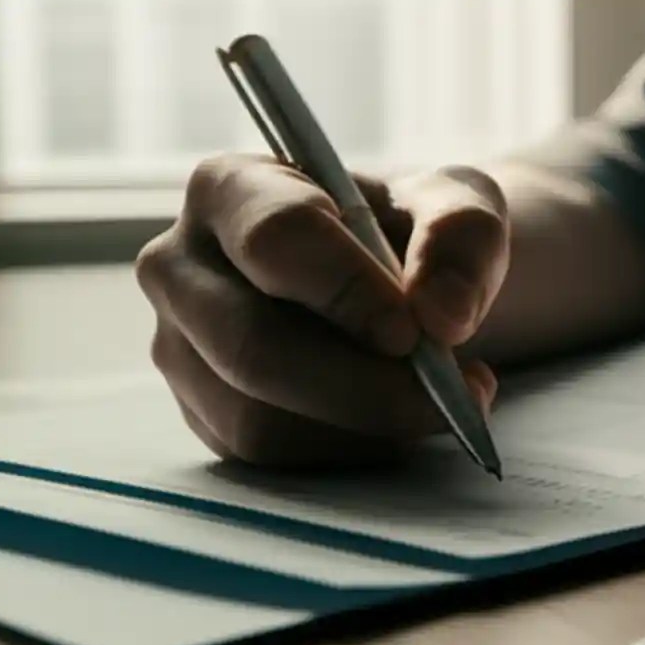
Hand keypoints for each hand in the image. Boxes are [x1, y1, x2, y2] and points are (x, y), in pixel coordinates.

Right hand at [135, 154, 507, 466]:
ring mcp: (183, 350)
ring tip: (441, 399)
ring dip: (368, 424)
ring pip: (258, 416)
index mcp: (231, 189)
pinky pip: (274, 455)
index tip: (413, 331)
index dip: (345, 290)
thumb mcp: (462, 205)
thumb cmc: (420, 233)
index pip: (273, 239)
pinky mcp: (208, 416)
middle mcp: (181, 268)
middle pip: (252, 344)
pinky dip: (354, 449)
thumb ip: (462, 237)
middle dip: (362, 385)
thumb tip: (443, 315)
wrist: (412, 289)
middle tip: (450, 394)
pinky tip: (400, 419)